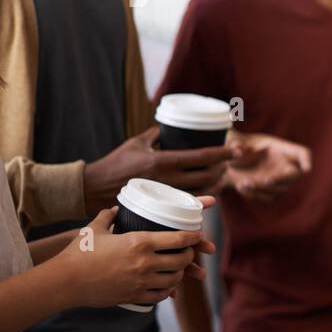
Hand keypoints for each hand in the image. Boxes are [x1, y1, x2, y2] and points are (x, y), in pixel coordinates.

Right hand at [53, 206, 216, 308]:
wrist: (65, 281)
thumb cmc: (78, 252)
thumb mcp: (94, 229)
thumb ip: (107, 216)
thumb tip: (114, 209)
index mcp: (139, 242)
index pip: (178, 239)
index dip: (192, 237)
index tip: (198, 234)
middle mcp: (145, 263)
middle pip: (181, 260)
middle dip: (189, 255)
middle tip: (188, 252)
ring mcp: (141, 282)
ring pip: (174, 279)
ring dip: (180, 273)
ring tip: (178, 268)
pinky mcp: (134, 297)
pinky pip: (160, 295)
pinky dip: (167, 290)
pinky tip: (166, 286)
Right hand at [84, 126, 239, 212]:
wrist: (94, 188)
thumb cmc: (115, 163)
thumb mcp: (137, 142)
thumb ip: (157, 134)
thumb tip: (172, 126)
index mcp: (162, 161)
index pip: (201, 157)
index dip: (222, 153)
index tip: (237, 149)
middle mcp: (167, 180)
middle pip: (207, 176)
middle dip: (223, 168)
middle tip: (230, 161)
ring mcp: (165, 195)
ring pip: (201, 192)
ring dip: (216, 183)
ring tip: (222, 173)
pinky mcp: (161, 205)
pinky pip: (189, 203)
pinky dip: (203, 197)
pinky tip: (210, 192)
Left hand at [223, 131, 311, 201]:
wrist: (226, 163)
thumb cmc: (235, 146)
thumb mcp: (232, 139)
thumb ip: (235, 142)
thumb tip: (237, 149)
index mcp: (282, 149)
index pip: (302, 154)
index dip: (306, 160)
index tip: (306, 169)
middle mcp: (284, 166)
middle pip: (295, 175)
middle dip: (282, 179)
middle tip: (265, 180)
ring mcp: (278, 180)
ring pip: (279, 189)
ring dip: (262, 188)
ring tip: (243, 182)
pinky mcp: (269, 192)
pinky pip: (267, 197)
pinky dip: (254, 193)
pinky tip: (240, 186)